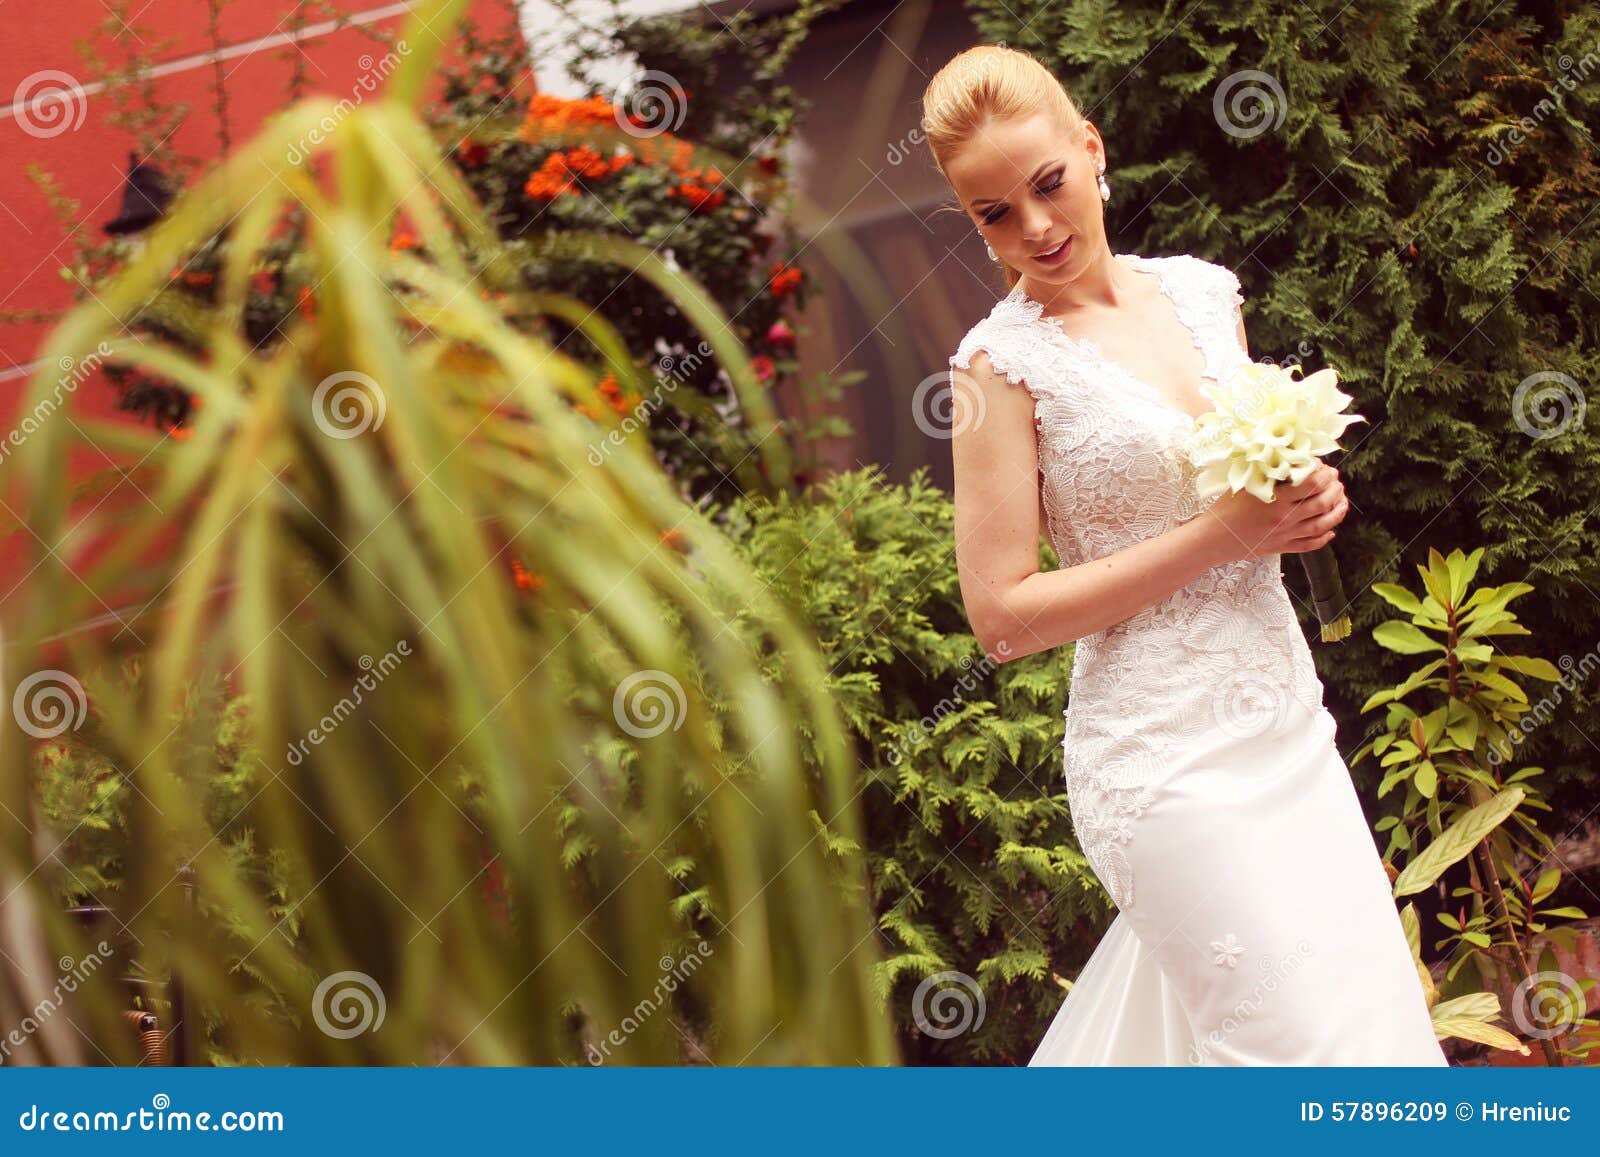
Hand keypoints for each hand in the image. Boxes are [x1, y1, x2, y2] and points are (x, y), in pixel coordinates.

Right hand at [1205, 461, 1348, 562]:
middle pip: (1323, 502)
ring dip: (1337, 511)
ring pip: (1323, 524)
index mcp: (1276, 500)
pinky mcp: (1282, 547)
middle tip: (1335, 480)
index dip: (1323, 472)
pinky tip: (1331, 530)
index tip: (1322, 465)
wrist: (1212, 539)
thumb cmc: (1224, 509)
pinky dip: (1324, 538)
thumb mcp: (1243, 484)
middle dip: (1334, 489)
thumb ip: (1266, 473)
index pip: (1312, 483)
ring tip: (1342, 500)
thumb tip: (1286, 458)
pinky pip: (1310, 545)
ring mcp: (1285, 535)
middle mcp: (1285, 519)